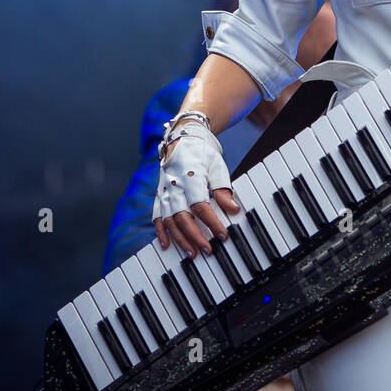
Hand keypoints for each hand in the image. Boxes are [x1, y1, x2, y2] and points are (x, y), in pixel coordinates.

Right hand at [152, 126, 242, 256]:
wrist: (183, 136)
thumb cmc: (203, 151)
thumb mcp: (218, 166)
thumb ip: (223, 189)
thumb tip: (233, 209)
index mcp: (190, 177)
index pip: (201, 206)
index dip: (212, 222)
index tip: (223, 235)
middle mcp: (174, 185)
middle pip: (182, 217)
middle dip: (195, 237)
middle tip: (208, 251)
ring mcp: (164, 191)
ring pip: (169, 220)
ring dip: (180, 239)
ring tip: (191, 254)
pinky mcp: (160, 194)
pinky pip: (157, 215)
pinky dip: (160, 231)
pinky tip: (166, 244)